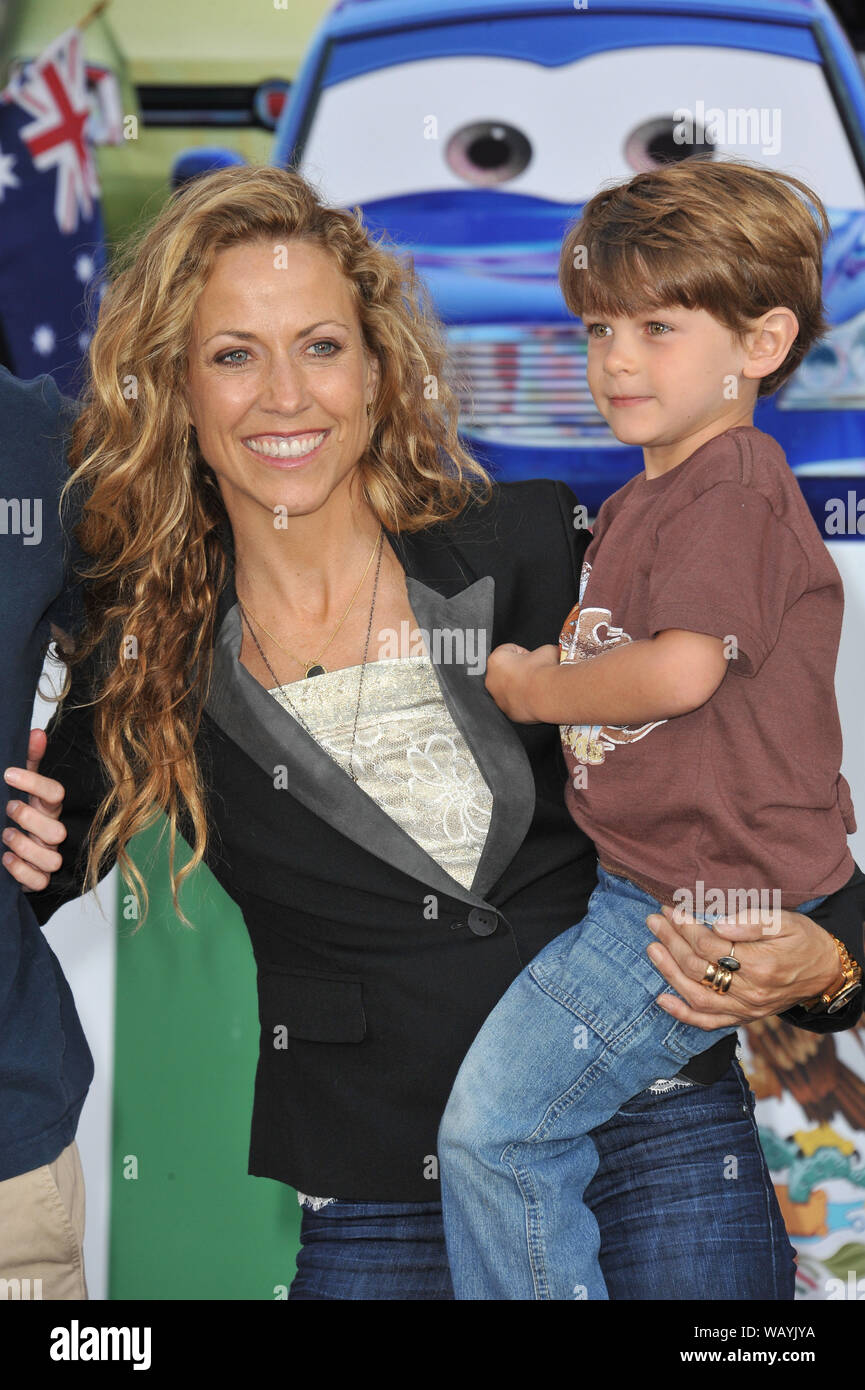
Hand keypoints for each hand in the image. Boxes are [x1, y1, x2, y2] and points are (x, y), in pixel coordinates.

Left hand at [3, 728, 66, 891]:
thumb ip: (28, 760)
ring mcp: (45, 857)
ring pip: (52, 859)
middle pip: (57, 830)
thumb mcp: (19, 784)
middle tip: (8, 808)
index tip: (8, 773)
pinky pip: (39, 881)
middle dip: (31, 819)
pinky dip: (22, 871)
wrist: (4, 849)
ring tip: (5, 835)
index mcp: (48, 808)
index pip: (55, 793)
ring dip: (27, 847)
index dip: (34, 783)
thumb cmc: (16, 813)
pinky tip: (5, 859)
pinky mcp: (36, 879)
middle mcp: (51, 833)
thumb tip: (36, 732)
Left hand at [485, 643, 559, 722]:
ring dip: (520, 686)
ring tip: (535, 684)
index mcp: (497, 660)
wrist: (549, 694)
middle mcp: (492, 679)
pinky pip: (515, 704)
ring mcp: (498, 698)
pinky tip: (534, 696)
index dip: (523, 653)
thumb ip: (541, 651)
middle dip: (519, 670)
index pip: (508, 650)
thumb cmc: (543, 673)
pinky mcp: (508, 712)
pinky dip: (523, 700)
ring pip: (509, 689)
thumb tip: (548, 654)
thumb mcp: (547, 650)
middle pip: (506, 671)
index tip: (531, 657)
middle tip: (534, 671)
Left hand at [644, 902, 844, 1028]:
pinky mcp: (744, 1019)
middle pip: (699, 967)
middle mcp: (751, 991)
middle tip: (654, 922)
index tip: (670, 909)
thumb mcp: (785, 921)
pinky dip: (683, 1014)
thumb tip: (719, 924)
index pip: (710, 945)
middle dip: (671, 942)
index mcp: (761, 963)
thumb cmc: (803, 940)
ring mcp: (746, 1009)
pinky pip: (709, 1022)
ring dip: (669, 973)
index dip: (686, 926)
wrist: (826, 972)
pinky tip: (661, 999)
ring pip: (697, 995)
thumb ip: (752, 922)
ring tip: (652, 949)